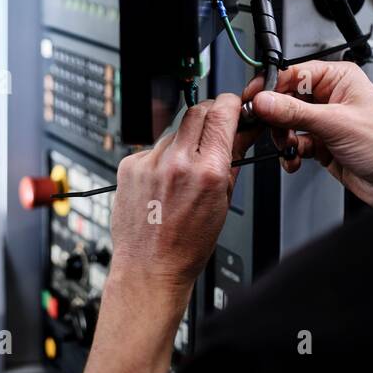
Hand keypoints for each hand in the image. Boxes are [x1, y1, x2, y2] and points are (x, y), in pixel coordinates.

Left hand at [108, 92, 251, 297]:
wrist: (150, 267)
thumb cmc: (188, 244)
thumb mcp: (223, 201)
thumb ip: (233, 158)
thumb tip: (243, 130)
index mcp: (207, 171)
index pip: (222, 112)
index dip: (230, 104)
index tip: (232, 107)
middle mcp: (176, 161)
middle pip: (198, 111)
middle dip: (210, 116)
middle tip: (212, 133)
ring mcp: (149, 162)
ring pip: (174, 130)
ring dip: (184, 141)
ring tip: (183, 172)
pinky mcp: (129, 165)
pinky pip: (152, 148)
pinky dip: (161, 158)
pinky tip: (162, 181)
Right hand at [249, 61, 372, 205]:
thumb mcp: (336, 124)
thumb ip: (295, 112)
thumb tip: (264, 100)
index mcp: (339, 78)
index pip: (294, 74)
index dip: (271, 86)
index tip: (253, 99)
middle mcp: (331, 97)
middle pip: (286, 98)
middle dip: (275, 116)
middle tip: (267, 128)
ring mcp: (325, 121)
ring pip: (287, 122)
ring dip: (282, 137)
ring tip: (289, 146)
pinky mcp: (322, 144)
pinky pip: (294, 143)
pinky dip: (290, 152)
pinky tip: (295, 159)